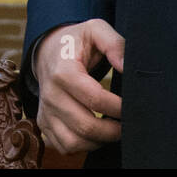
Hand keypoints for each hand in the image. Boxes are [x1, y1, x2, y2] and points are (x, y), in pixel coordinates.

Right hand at [34, 19, 123, 155]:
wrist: (48, 50)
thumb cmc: (76, 41)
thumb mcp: (95, 30)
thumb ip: (114, 44)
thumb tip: (127, 67)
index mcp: (63, 71)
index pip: (95, 99)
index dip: (118, 107)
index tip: (132, 105)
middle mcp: (50, 94)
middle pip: (85, 126)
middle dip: (114, 130)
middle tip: (129, 124)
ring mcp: (45, 112)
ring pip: (74, 142)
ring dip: (99, 141)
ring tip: (114, 130)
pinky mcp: (44, 124)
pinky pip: (64, 147)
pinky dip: (84, 146)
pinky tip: (97, 134)